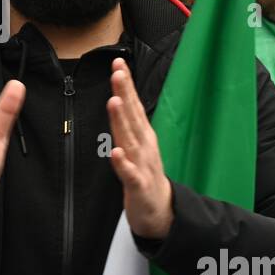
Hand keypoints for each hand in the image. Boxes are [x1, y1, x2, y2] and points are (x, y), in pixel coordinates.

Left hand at [108, 58, 173, 239]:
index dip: (126, 85)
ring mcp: (142, 164)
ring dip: (122, 121)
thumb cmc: (144, 175)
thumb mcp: (136, 145)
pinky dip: (123, 163)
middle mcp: (144, 145)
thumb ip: (127, 123)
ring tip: (114, 101)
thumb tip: (119, 97)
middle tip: (117, 72)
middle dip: (125, 93)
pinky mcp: (139, 185)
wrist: (160, 211)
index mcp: (142, 135)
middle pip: (133, 116)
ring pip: (130, 139)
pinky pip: (129, 174)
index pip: (133, 105)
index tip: (118, 63)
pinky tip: (116, 153)